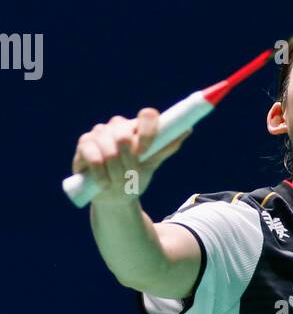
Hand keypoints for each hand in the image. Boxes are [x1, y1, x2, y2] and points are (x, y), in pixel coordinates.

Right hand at [72, 108, 192, 202]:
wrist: (112, 198)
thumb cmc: (133, 178)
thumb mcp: (151, 164)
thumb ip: (166, 147)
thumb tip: (187, 129)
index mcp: (137, 127)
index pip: (147, 115)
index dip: (148, 132)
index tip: (146, 152)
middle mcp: (118, 125)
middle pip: (124, 134)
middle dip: (129, 160)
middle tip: (130, 175)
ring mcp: (99, 133)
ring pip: (109, 147)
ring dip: (115, 171)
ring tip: (117, 184)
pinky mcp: (84, 144)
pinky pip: (92, 155)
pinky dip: (101, 174)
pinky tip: (104, 184)